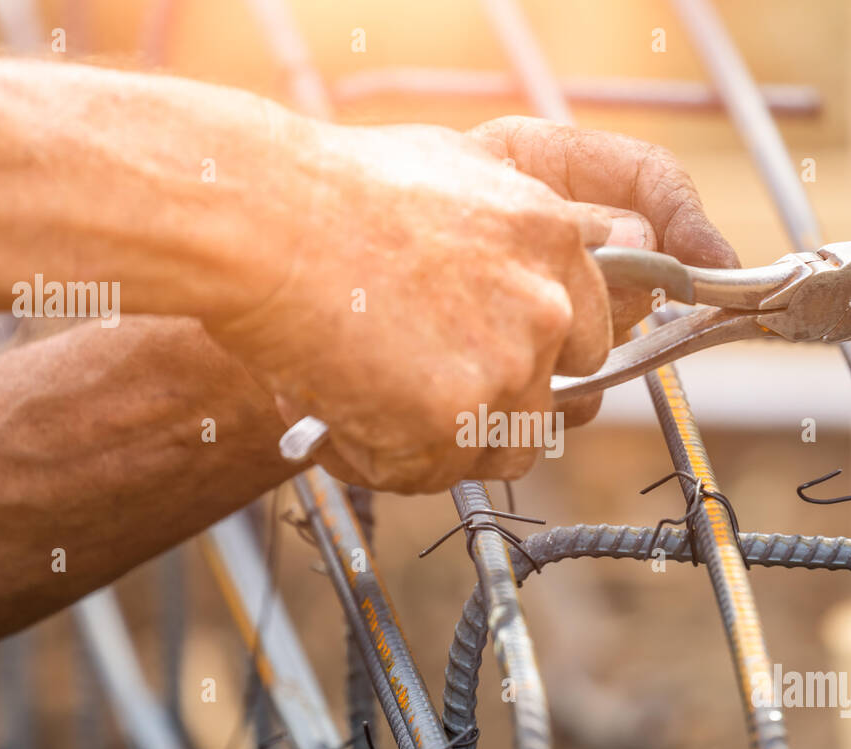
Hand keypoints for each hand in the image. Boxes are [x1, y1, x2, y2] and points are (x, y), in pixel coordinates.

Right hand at [210, 116, 734, 492]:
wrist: (263, 219)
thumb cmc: (330, 188)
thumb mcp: (453, 172)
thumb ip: (511, 234)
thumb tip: (539, 267)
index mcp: (553, 243)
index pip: (587, 341)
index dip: (535, 366)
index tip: (490, 371)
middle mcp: (545, 308)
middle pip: (545, 409)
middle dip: (487, 415)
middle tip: (420, 399)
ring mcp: (504, 367)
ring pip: (492, 453)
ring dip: (438, 447)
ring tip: (368, 408)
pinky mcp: (452, 418)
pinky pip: (424, 473)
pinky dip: (374, 459)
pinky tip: (331, 416)